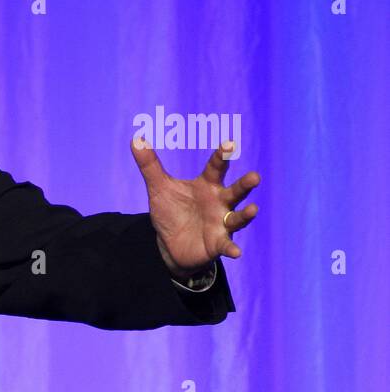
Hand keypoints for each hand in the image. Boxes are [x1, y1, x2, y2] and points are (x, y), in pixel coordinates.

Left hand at [130, 137, 259, 278]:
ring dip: (245, 215)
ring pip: (237, 218)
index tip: (228, 144)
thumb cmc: (172, 211)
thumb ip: (150, 165)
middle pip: (236, 191)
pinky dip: (231, 248)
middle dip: (245, 184)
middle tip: (255, 177)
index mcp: (208, 185)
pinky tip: (236, 252)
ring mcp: (222, 223)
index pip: (216, 167)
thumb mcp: (159, 188)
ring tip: (252, 210)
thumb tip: (136, 139)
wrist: (170, 244)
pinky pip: (227, 245)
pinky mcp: (218, 243)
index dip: (222, 156)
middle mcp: (220, 202)